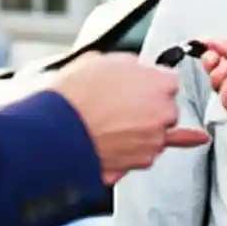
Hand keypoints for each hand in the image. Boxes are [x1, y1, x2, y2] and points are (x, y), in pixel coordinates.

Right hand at [51, 51, 208, 184]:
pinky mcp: (139, 164)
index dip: (150, 85)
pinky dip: (129, 152)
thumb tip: (132, 69)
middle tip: (123, 108)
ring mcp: (153, 142)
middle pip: (166, 111)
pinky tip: (120, 146)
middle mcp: (164, 114)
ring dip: (140, 133)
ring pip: (154, 136)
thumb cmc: (76, 96)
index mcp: (161, 84)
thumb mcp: (104, 61)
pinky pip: (139, 156)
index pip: (169, 83)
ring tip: (113, 127)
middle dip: (149, 110)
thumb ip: (129, 66)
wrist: (57, 130)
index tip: (140, 88)